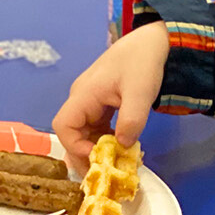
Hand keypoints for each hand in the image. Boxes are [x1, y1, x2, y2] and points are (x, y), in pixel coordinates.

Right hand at [53, 21, 168, 172]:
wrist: (151, 42)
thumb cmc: (141, 63)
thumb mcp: (140, 92)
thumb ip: (131, 120)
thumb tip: (122, 146)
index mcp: (84, 94)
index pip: (63, 125)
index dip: (75, 146)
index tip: (98, 158)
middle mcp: (82, 98)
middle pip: (70, 132)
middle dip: (83, 153)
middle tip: (102, 172)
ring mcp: (91, 101)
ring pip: (83, 131)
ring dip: (94, 148)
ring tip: (112, 164)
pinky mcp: (101, 103)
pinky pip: (95, 126)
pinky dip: (103, 140)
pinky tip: (119, 148)